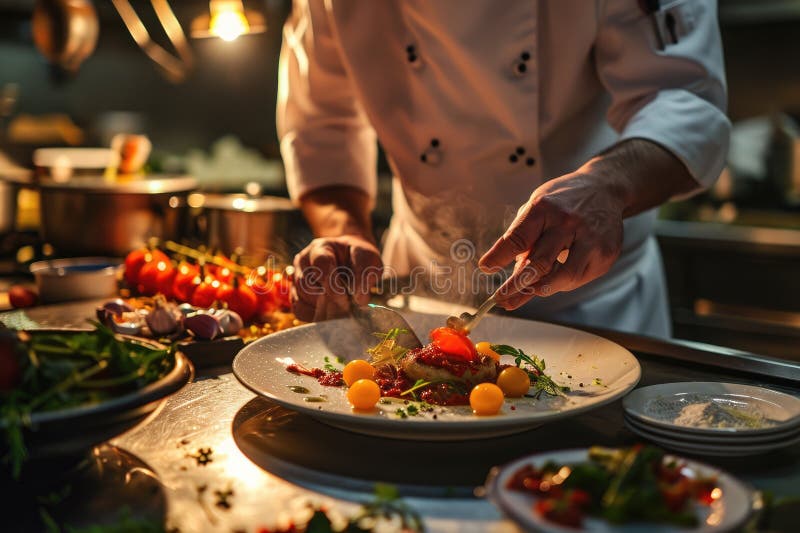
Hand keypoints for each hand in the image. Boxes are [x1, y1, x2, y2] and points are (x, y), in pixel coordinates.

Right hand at [292, 235, 382, 321]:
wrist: (349, 258)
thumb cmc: (357, 257)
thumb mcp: (368, 258)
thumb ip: (365, 274)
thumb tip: (360, 299)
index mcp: (320, 248)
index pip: (320, 264)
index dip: (332, 283)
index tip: (347, 297)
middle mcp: (303, 261)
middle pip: (306, 284)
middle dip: (327, 300)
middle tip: (345, 308)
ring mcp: (297, 278)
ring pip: (300, 299)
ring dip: (321, 310)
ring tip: (340, 312)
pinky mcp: (297, 294)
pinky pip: (299, 310)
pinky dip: (314, 317)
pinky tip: (329, 317)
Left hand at [479, 170, 624, 309]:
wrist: (605, 189)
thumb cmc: (562, 203)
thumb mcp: (537, 208)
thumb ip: (523, 238)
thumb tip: (508, 272)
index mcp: (544, 208)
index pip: (517, 238)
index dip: (499, 257)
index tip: (486, 269)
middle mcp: (568, 222)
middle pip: (538, 263)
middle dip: (516, 286)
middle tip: (500, 298)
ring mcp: (590, 238)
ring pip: (562, 278)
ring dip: (539, 290)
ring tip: (523, 293)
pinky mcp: (606, 254)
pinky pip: (578, 279)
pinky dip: (562, 283)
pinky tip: (554, 279)